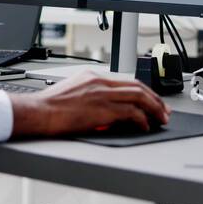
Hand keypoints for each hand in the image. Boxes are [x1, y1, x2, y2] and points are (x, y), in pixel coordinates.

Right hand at [8, 71, 168, 137]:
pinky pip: (131, 112)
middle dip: (155, 99)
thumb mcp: (72, 93)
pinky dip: (142, 119)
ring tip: (161, 119)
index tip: (151, 101)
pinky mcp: (103, 109)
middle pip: (137, 86)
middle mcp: (100, 82)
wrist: (38, 112)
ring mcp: (102, 94)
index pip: (125, 81)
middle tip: (164, 111)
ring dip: (154, 109)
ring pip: (139, 97)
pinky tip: (144, 126)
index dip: (143, 92)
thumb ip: (91, 96)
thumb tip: (106, 111)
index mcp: (93, 77)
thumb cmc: (49, 108)